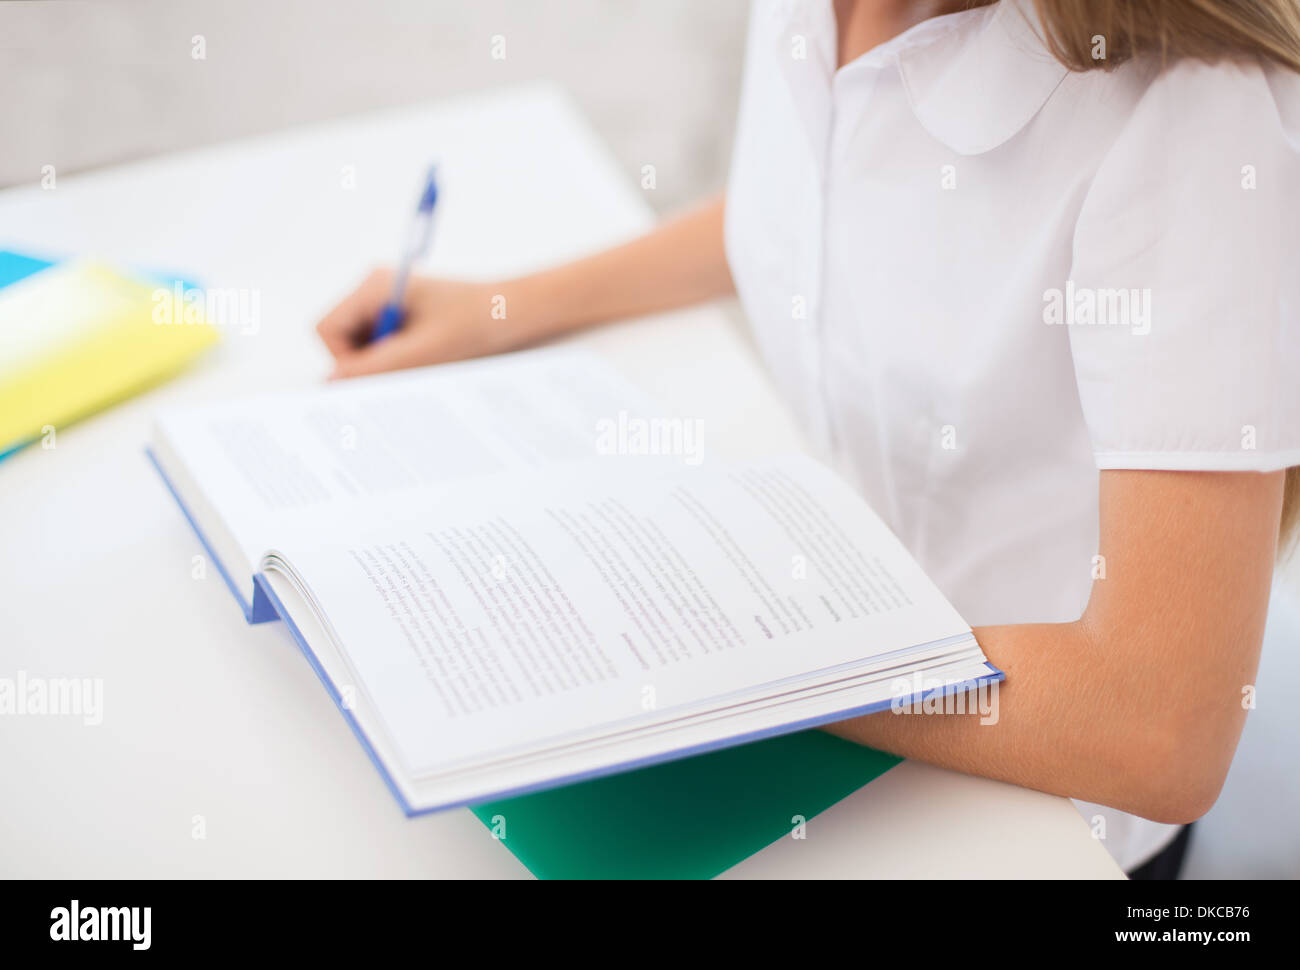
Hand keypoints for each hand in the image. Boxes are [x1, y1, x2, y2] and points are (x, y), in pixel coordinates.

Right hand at [316, 269, 512, 378]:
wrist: (514, 314)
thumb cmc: (476, 323)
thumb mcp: (423, 352)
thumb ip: (375, 367)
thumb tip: (330, 383)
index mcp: (374, 285)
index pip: (328, 329)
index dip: (344, 360)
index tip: (379, 375)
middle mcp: (376, 291)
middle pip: (342, 340)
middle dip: (369, 362)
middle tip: (407, 370)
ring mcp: (388, 305)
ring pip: (363, 348)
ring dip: (386, 364)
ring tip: (423, 362)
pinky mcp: (403, 319)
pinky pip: (384, 349)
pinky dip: (399, 362)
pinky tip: (427, 359)